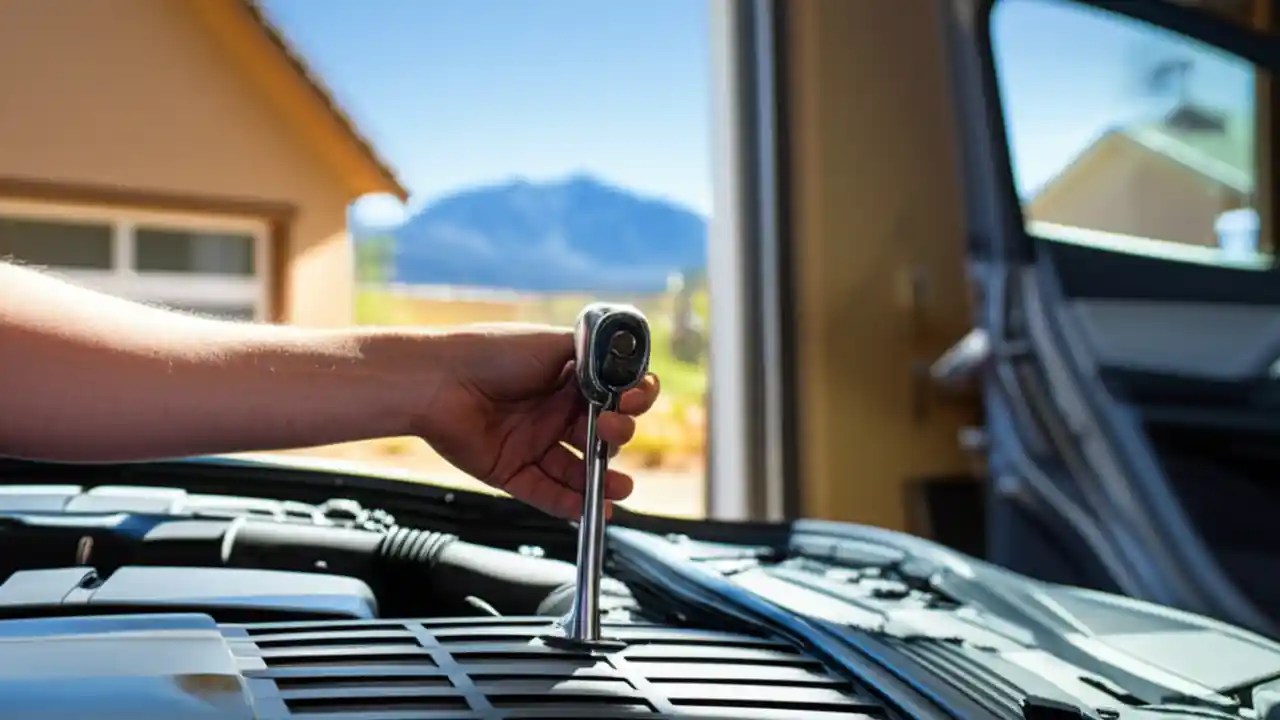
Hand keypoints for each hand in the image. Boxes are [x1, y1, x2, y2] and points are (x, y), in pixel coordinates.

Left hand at [413, 324, 659, 518]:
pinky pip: (545, 492)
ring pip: (577, 470)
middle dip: (617, 435)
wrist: (439, 380)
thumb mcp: (552, 343)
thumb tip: (623, 364)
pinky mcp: (511, 471)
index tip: (633, 400)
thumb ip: (592, 354)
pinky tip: (592, 510)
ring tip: (619, 489)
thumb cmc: (492, 353)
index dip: (631, 400)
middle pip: (601, 435)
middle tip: (610, 430)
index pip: (613, 396)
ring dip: (603, 482)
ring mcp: (532, 444)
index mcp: (566, 379)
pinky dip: (569, 504)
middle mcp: (552, 412)